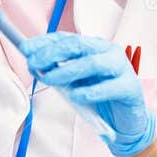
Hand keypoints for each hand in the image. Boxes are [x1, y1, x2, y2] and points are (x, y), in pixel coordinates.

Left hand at [19, 32, 155, 156]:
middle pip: (79, 45)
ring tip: (50, 79)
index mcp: (95, 46)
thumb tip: (35, 64)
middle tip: (34, 64)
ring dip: (67, 71)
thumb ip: (60, 71)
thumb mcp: (77, 81)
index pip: (67, 38)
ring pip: (93, 63)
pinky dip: (89, 92)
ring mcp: (122, 68)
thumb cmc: (100, 96)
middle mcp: (109, 52)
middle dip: (52, 53)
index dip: (45, 42)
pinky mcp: (130, 88)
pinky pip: (109, 87)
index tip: (26, 49)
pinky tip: (76, 96)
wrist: (127, 119)